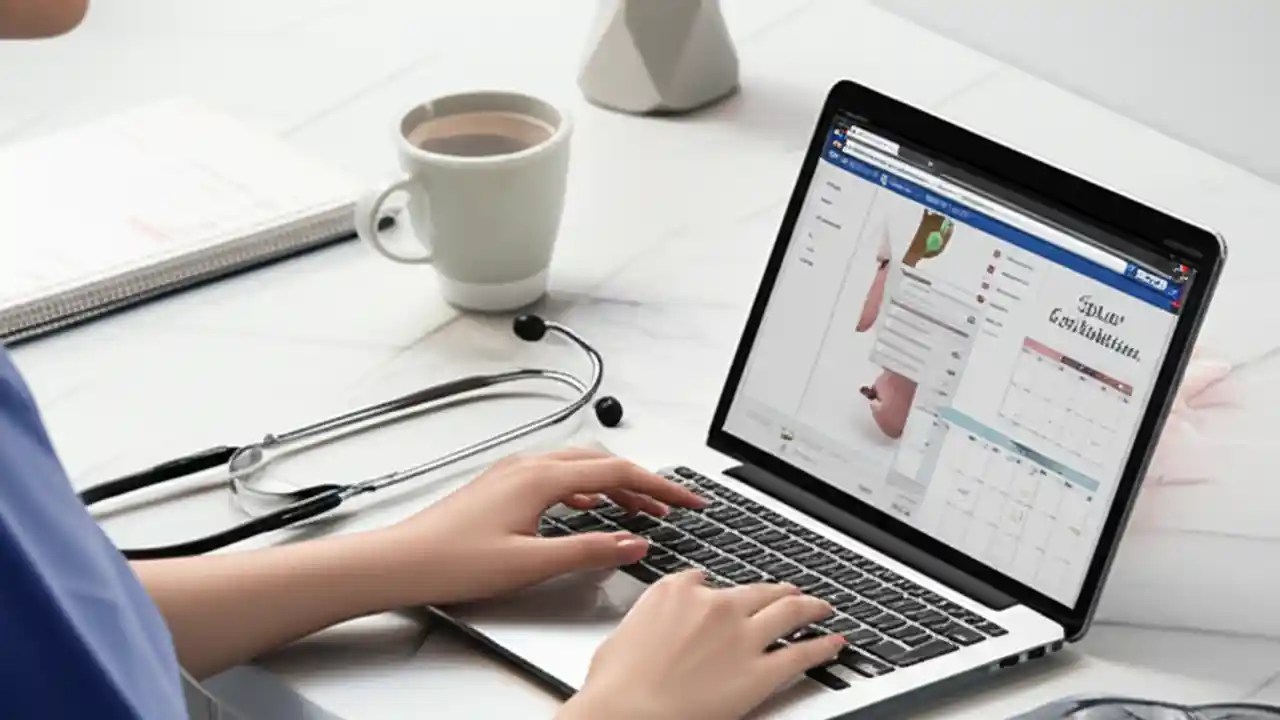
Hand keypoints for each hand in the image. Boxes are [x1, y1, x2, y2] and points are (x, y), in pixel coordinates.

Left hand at [377, 448, 706, 606]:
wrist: (401, 562)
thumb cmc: (454, 561)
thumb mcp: (532, 563)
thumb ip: (588, 550)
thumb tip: (633, 543)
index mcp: (540, 477)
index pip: (617, 471)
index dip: (660, 486)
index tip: (688, 500)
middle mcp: (527, 466)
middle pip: (602, 462)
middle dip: (642, 482)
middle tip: (672, 505)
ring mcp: (513, 473)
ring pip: (580, 468)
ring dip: (615, 485)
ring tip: (641, 509)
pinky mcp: (501, 487)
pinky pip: (557, 478)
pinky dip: (586, 490)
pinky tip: (590, 508)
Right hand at [559, 569, 846, 719]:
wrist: (627, 714)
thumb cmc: (615, 687)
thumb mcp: (622, 637)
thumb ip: (649, 624)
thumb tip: (654, 632)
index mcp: (676, 591)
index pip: (704, 579)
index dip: (717, 588)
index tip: (723, 593)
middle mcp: (714, 605)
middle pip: (756, 590)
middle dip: (776, 591)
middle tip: (789, 593)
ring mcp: (742, 636)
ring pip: (789, 612)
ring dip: (810, 607)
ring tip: (821, 608)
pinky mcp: (761, 671)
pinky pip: (802, 654)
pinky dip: (824, 647)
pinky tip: (835, 644)